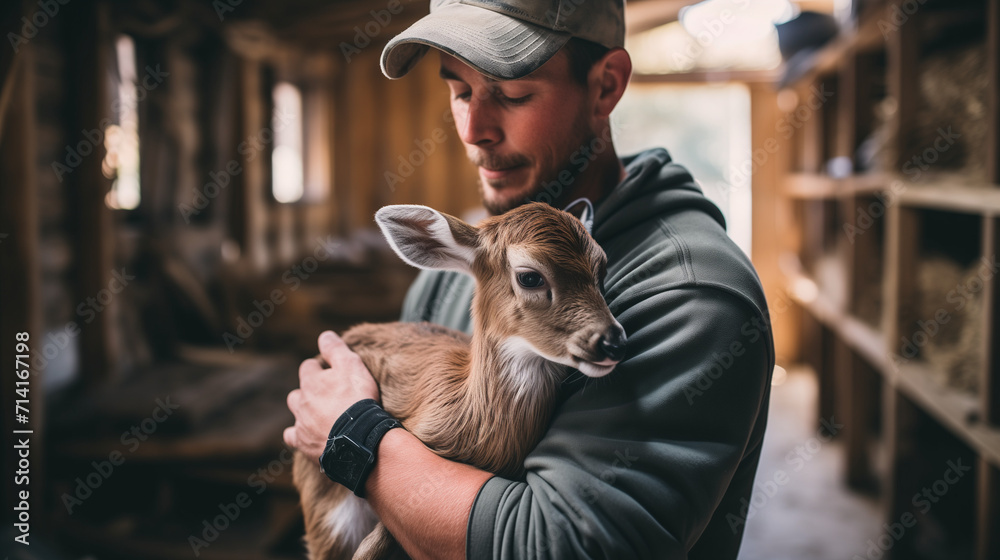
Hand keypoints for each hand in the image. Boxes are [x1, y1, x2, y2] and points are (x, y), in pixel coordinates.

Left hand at [284, 330, 379, 459]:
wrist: (358, 439)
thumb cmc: (357, 399)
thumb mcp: (351, 365)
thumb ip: (335, 349)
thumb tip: (324, 335)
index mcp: (311, 381)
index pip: (309, 366)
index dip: (320, 368)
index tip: (334, 373)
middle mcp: (302, 401)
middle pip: (298, 392)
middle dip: (309, 391)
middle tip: (329, 396)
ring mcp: (301, 423)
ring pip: (296, 413)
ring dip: (304, 411)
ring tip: (320, 414)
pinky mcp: (304, 443)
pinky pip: (293, 437)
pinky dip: (299, 434)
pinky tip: (309, 435)